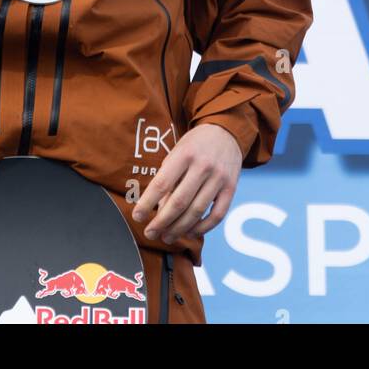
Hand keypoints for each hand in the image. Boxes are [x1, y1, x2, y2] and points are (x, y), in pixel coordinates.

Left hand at [130, 122, 241, 244]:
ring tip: (166, 237)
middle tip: (150, 233)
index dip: (147, 203)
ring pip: (197, 211)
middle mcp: (203, 166)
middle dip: (161, 222)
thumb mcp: (177, 152)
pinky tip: (190, 232)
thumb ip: (168, 178)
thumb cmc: (195, 145)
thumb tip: (159, 210)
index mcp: (184, 154)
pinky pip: (217, 215)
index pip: (162, 183)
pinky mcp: (231, 188)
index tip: (137, 216)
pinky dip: (203, 228)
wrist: (225, 131)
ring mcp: (219, 178)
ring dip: (179, 229)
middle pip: (179, 202)